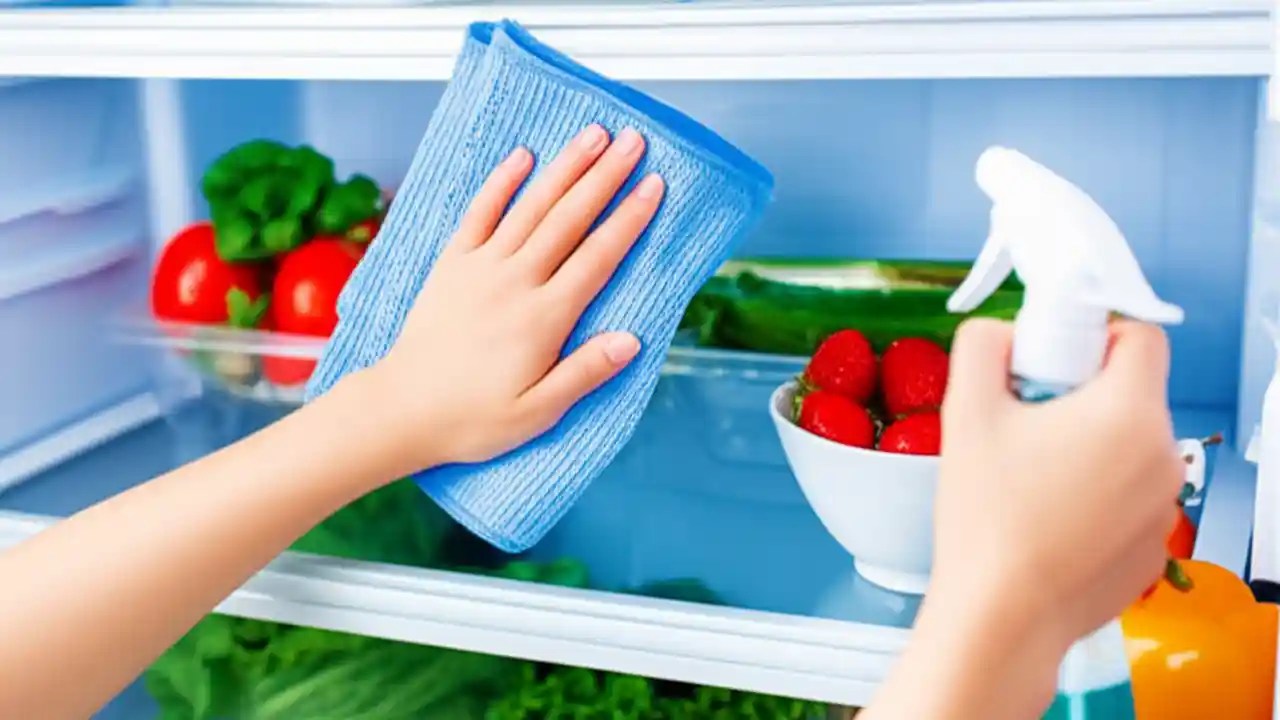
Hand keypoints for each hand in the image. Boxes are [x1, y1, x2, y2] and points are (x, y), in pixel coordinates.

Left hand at [363, 124, 663, 473]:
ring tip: (592, 134)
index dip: (628, 219)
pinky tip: (522, 156)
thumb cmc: (472, 419)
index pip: (597, 258)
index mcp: (543, 319)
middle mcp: (515, 283)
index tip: (654, 185)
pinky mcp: (452, 264)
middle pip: (569, 220)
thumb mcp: (538, 412)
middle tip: (634, 141)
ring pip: (531, 207)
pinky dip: (501, 182)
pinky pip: (479, 213)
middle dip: (605, 177)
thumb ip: (585, 373)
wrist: (402, 410)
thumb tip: (631, 340)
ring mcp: (481, 268)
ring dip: (564, 168)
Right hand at [864, 319, 1182, 719]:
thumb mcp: (967, 410)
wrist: (1002, 616)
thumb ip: (983, 346)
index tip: (1050, 362)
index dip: (1092, 336)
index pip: (1140, 337)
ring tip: (1028, 481)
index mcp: (1129, 411)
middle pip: (1131, 395)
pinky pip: (1127, 500)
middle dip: (1080, 397)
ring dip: (1087, 449)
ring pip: (1128, 449)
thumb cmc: (987, 517)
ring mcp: (1163, 509)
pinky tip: (1047, 522)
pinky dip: (1094, 499)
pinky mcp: (1151, 551)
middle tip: (1023, 425)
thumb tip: (1003, 334)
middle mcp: (1163, 456)